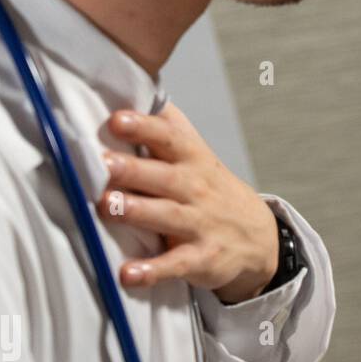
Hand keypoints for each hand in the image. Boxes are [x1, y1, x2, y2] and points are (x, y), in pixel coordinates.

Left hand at [97, 102, 278, 303]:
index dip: (143, 127)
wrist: (258, 236)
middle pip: (163, 176)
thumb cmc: (209, 189)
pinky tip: (127, 275)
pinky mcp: (200, 258)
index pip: (168, 138)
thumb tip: (135, 86)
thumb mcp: (197, 155)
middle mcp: (195, 188)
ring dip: (137, 211)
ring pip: (166, 216)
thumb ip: (167, 127)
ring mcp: (199, 224)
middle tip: (103, 163)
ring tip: (108, 206)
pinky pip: (175, 265)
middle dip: (133, 169)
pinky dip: (152, 271)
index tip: (117, 119)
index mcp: (191, 160)